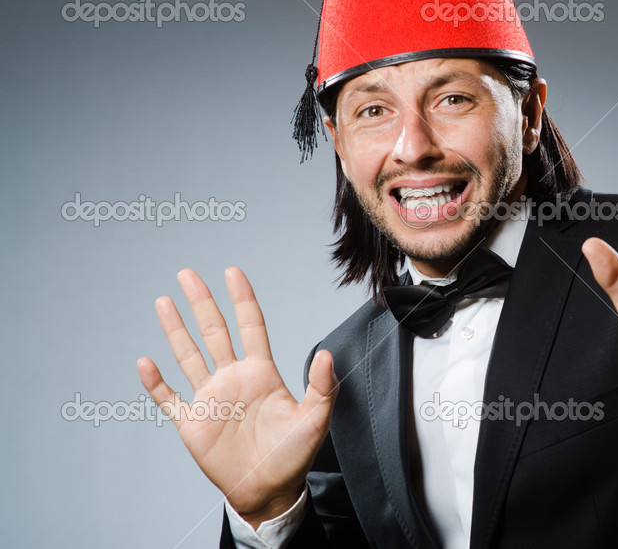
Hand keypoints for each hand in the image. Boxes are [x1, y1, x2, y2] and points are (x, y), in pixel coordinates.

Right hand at [137, 267, 337, 527]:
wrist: (269, 491)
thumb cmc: (295, 455)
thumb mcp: (315, 419)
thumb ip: (321, 386)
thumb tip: (327, 353)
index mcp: (261, 373)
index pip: (250, 325)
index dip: (242, 298)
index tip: (232, 272)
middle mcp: (233, 378)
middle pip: (214, 331)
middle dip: (201, 302)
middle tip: (187, 273)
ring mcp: (211, 398)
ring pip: (188, 356)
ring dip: (175, 330)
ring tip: (164, 301)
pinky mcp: (193, 424)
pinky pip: (170, 399)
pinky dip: (156, 383)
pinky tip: (145, 362)